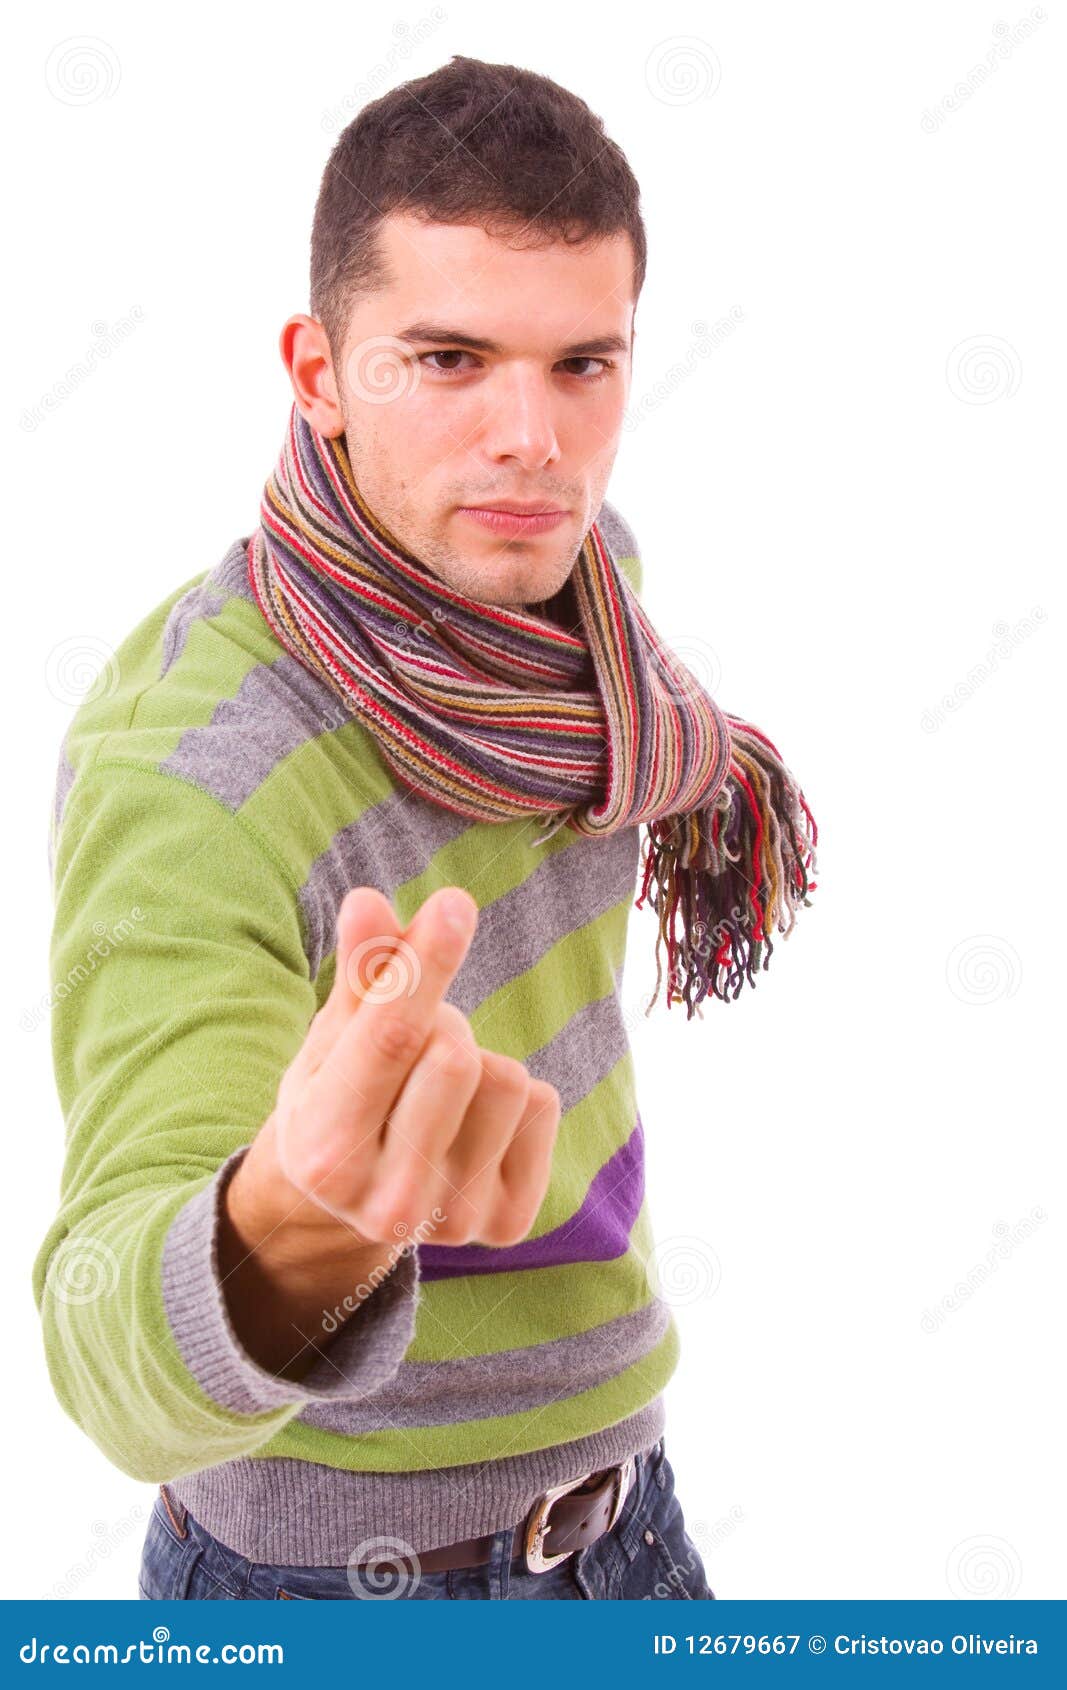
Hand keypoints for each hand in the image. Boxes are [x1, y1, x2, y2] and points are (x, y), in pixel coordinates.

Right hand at [271, 885, 561, 1250]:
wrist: (355, 1204)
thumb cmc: (340, 1096)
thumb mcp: (332, 1038)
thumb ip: (360, 974)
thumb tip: (368, 903)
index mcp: (326, 1150)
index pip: (389, 1041)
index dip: (425, 966)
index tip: (455, 904)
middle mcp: (387, 1204)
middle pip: (455, 1056)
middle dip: (442, 1022)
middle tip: (414, 1046)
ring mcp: (452, 1222)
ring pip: (506, 1079)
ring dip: (479, 1061)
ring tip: (439, 1089)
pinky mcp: (507, 1223)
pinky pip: (542, 1105)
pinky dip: (515, 1096)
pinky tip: (472, 1122)